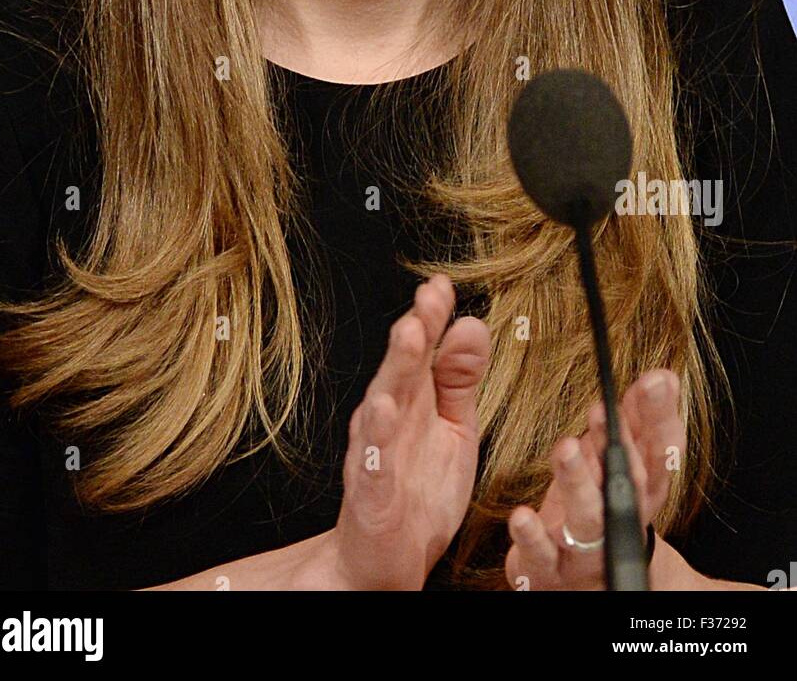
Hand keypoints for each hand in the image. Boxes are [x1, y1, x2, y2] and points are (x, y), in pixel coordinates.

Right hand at [325, 273, 490, 589]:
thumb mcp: (454, 426)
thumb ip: (461, 377)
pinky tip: (382, 415)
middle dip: (413, 333)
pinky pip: (373, 465)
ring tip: (408, 339)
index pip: (423, 349)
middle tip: (426, 301)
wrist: (387, 559)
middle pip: (401, 369)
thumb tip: (472, 324)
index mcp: (414, 399)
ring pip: (383, 407)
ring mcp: (377, 455)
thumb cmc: (419, 488)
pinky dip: (377, 441)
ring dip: (395, 372)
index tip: (443, 285)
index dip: (432, 317)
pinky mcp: (372, 495)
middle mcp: (390, 419)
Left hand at [504, 367, 683, 590]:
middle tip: (602, 410)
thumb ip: (636, 420)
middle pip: (626, 483)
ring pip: (588, 520)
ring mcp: (587, 549)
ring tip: (566, 449)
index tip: (654, 382)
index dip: (658, 419)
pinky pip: (542, 556)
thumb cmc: (600, 509)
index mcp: (641, 491)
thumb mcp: (620, 462)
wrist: (586, 583)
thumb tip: (661, 376)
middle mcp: (619, 521)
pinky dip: (533, 538)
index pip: (659, 453)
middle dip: (616, 446)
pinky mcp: (550, 570)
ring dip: (578, 484)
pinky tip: (522, 516)